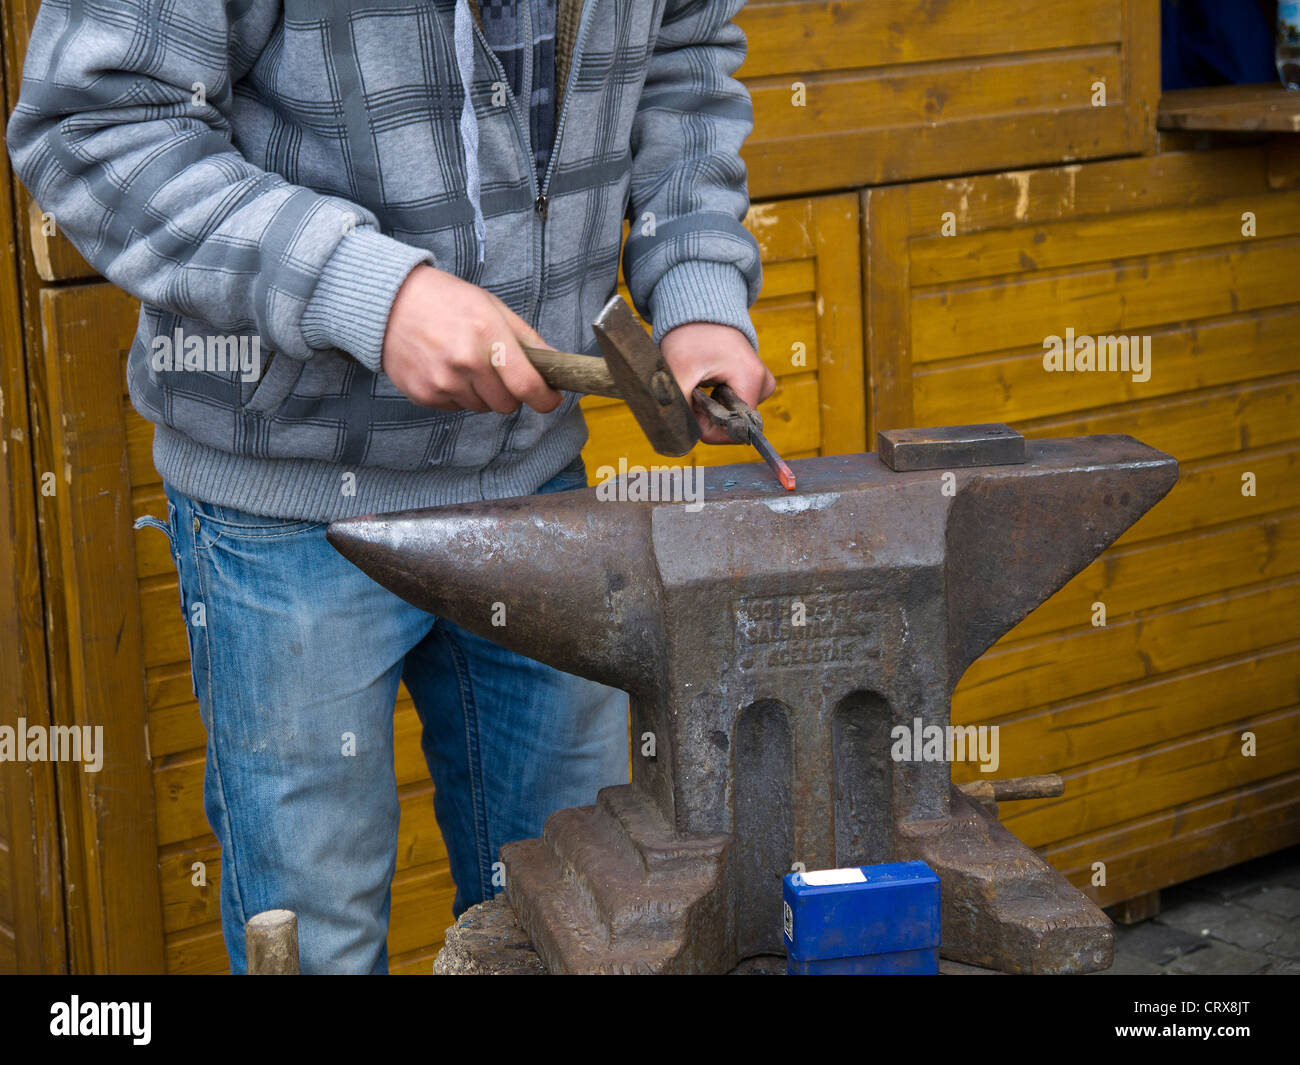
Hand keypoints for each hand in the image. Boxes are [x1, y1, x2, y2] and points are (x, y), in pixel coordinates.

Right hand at [380, 265, 561, 413]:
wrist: (390, 303)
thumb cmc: (447, 301)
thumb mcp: (493, 308)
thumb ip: (528, 339)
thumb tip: (556, 364)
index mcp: (488, 336)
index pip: (528, 386)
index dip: (545, 399)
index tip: (550, 398)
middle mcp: (465, 363)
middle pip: (507, 404)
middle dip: (510, 392)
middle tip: (498, 371)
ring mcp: (442, 382)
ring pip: (481, 408)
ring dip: (482, 393)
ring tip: (465, 363)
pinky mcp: (424, 395)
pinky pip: (456, 408)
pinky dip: (458, 394)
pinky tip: (445, 368)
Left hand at [659, 322, 774, 444]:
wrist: (699, 310)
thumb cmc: (691, 335)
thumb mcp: (679, 371)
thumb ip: (681, 407)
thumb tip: (682, 435)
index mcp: (752, 380)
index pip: (734, 430)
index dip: (708, 428)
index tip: (691, 408)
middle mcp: (763, 383)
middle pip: (734, 424)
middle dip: (709, 416)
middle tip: (692, 390)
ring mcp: (761, 383)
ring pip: (733, 416)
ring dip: (711, 408)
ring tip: (699, 381)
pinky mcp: (754, 382)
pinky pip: (734, 405)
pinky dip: (716, 400)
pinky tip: (707, 381)